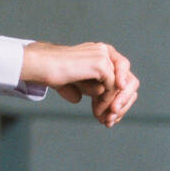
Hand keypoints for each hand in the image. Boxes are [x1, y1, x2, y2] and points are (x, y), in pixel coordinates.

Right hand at [21, 41, 138, 127]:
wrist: (41, 66)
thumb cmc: (52, 72)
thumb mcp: (76, 81)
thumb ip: (88, 86)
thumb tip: (85, 98)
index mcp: (100, 52)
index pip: (121, 75)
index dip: (117, 96)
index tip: (108, 114)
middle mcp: (104, 50)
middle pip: (128, 79)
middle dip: (121, 102)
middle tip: (110, 120)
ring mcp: (104, 55)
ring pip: (120, 86)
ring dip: (112, 105)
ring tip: (102, 118)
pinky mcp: (101, 64)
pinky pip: (112, 88)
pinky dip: (106, 102)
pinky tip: (96, 111)